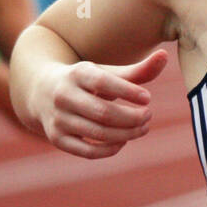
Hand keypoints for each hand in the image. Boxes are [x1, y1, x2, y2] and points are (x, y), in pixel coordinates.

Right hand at [34, 49, 165, 158]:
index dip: (128, 91)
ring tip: (143, 128)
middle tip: (148, 115)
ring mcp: (58, 119)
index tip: (148, 98)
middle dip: (132, 117)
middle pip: (103, 112)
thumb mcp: (106, 72)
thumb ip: (137, 70)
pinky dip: (110, 149)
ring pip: (97, 133)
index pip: (104, 82)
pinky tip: (124, 140)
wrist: (42, 92)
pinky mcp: (57, 138)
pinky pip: (87, 151)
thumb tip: (165, 56)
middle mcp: (63, 96)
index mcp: (77, 74)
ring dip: (126, 134)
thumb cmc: (86, 81)